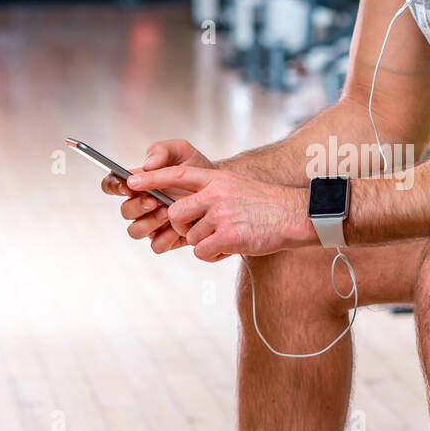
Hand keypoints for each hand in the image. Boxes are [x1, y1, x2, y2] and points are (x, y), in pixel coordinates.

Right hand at [101, 138, 212, 254]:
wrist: (220, 189)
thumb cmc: (196, 169)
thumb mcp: (181, 151)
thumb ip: (161, 150)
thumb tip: (147, 165)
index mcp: (137, 183)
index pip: (112, 185)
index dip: (115, 186)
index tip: (129, 185)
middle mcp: (140, 205)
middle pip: (124, 211)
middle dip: (138, 206)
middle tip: (156, 200)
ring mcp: (151, 224)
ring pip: (135, 231)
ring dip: (149, 223)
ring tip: (169, 212)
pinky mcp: (166, 239)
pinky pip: (156, 245)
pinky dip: (166, 238)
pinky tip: (179, 228)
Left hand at [125, 164, 310, 260]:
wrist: (298, 216)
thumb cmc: (270, 205)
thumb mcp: (239, 188)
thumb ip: (214, 193)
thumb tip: (189, 211)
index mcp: (218, 178)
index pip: (177, 174)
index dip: (152, 178)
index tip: (131, 181)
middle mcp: (216, 194)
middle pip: (176, 212)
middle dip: (182, 227)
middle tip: (200, 231)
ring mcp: (221, 215)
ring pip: (191, 236)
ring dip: (206, 244)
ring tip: (229, 239)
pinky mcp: (228, 236)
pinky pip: (203, 252)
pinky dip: (214, 256)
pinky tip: (232, 249)